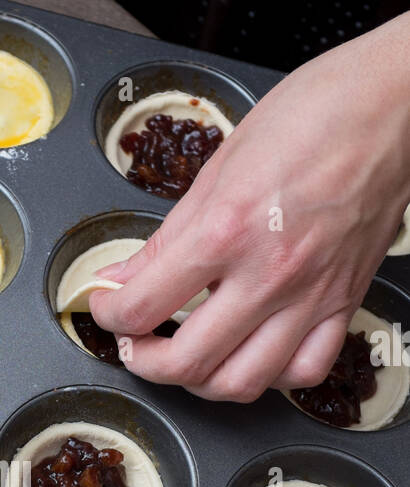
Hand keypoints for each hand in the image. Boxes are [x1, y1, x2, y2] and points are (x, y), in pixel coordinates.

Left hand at [89, 15, 409, 400]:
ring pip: (243, 383)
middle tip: (135, 343)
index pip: (143, 306)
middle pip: (187, 363)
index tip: (105, 308)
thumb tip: (125, 276)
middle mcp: (269, 274)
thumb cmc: (314, 115)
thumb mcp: (218, 167)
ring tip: (186, 356)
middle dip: (143, 361)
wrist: (392, 103)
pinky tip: (251, 353)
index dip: (109, 315)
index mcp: (227, 230)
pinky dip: (270, 376)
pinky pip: (304, 371)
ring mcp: (310, 296)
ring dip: (201, 382)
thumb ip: (167, 236)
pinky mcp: (344, 303)